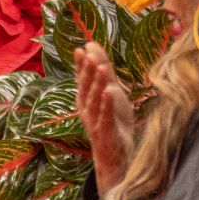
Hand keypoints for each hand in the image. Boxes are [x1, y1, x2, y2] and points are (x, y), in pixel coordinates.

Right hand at [75, 43, 134, 193]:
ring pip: (95, 101)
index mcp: (86, 100)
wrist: (117, 154)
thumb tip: (91, 45)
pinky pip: (105, 117)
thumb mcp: (110, 91)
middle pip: (86, 88)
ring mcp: (95, 122)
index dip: (81, 66)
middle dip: (88, 72)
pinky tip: (108, 92)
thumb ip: (103, 70)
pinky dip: (106, 105)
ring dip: (97, 84)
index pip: (82, 79)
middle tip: (89, 55)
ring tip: (101, 68)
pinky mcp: (106, 133)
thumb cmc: (113, 121)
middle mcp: (86, 110)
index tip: (80, 49)